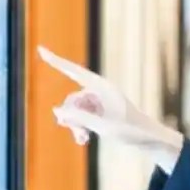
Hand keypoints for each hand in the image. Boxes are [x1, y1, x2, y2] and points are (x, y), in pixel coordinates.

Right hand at [38, 46, 183, 170]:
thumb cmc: (131, 130)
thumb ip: (78, 118)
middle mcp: (98, 91)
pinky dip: (81, 128)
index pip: (73, 70)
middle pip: (71, 100)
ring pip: (74, 112)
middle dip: (71, 118)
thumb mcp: (103, 126)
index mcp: (101, 86)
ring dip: (76, 126)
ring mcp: (98, 102)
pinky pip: (81, 117)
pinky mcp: (99, 112)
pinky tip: (83, 141)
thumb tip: (55, 110)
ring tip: (83, 140)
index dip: (55, 61)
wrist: (149, 139)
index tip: (40, 49)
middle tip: (80, 136)